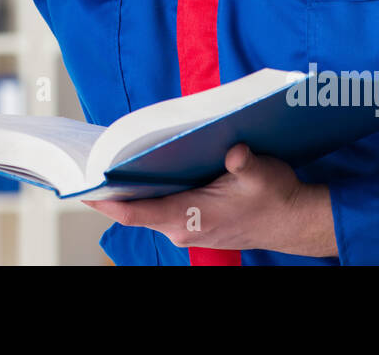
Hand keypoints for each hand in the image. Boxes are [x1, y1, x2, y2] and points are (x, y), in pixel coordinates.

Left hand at [81, 144, 337, 257]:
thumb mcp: (261, 173)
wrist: (295, 220)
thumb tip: (234, 151)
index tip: (83, 189)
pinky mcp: (193, 223)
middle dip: (111, 190)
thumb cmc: (277, 198)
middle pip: (135, 210)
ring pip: (146, 209)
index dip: (107, 202)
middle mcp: (182, 228)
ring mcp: (186, 228)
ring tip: (107, 163)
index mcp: (191, 218)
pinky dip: (147, 193)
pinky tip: (141, 171)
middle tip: (87, 163)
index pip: (137, 213)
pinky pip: (159, 208)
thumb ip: (244, 163)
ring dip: (129, 190)